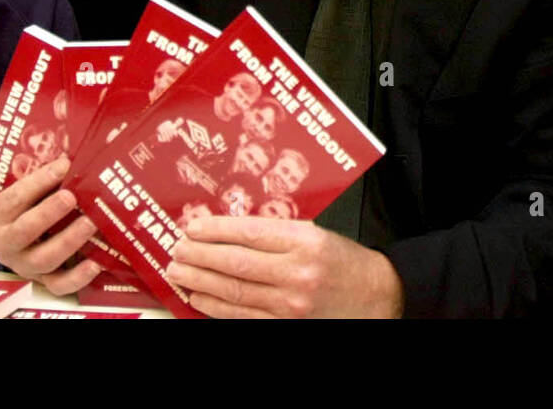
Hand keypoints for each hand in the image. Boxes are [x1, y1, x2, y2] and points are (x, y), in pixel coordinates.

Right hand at [0, 155, 100, 295]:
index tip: (63, 165)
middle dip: (49, 213)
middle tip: (72, 197)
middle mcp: (6, 244)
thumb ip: (45, 177)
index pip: (14, 198)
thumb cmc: (25, 207)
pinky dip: (78, 277)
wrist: (13, 241)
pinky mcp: (44, 281)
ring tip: (91, 222)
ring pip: (44, 259)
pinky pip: (60, 285)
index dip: (38, 182)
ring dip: (69, 240)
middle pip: (25, 231)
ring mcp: (25, 265)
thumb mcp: (24, 192)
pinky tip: (97, 262)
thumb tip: (77, 156)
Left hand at [166, 216, 404, 317]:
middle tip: (176, 249)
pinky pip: (240, 316)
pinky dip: (214, 307)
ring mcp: (290, 305)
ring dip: (199, 281)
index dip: (215, 230)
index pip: (249, 232)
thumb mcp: (315, 233)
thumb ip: (276, 231)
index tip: (193, 227)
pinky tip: (198, 297)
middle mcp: (296, 273)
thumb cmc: (343, 262)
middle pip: (235, 263)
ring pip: (232, 291)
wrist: (375, 296)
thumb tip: (228, 229)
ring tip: (178, 271)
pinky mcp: (286, 326)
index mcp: (304, 241)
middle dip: (199, 255)